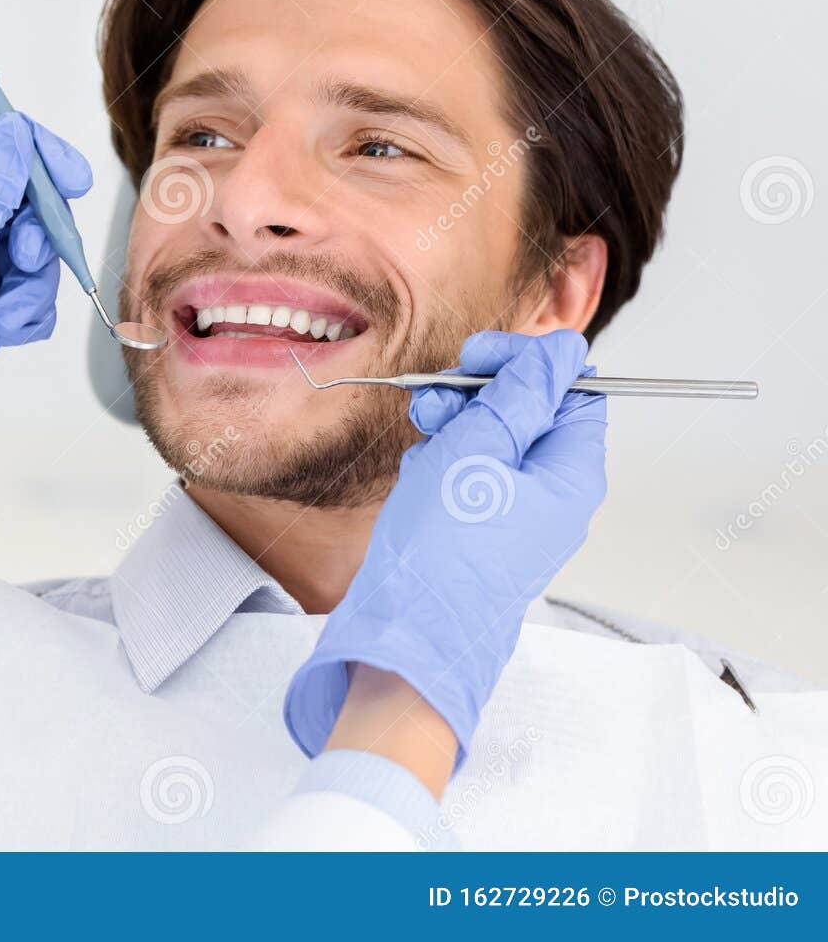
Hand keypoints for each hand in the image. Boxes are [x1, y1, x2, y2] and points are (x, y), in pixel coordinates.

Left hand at [0, 113, 91, 484]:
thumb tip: (14, 133)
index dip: (38, 156)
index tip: (74, 183)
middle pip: (23, 201)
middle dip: (36, 236)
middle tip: (21, 264)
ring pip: (31, 254)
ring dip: (31, 287)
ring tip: (6, 317)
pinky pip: (27, 295)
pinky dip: (27, 315)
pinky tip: (4, 334)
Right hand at [284, 329, 607, 765]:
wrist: (410, 628)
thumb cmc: (445, 546)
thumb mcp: (479, 448)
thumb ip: (519, 394)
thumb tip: (562, 353)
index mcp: (572, 473)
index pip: (571, 391)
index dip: (525, 365)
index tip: (479, 356)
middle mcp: (554, 495)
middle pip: (529, 414)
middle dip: (479, 395)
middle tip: (438, 396)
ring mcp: (519, 514)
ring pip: (494, 441)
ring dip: (455, 425)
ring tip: (422, 434)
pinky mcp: (484, 530)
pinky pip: (472, 475)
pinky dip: (444, 462)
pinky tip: (420, 470)